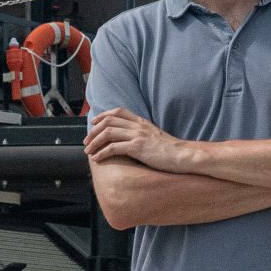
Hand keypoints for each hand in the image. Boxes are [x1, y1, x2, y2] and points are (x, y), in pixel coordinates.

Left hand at [84, 107, 198, 172]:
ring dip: (94, 142)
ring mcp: (137, 136)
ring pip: (108, 133)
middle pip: (108, 121)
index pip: (118, 112)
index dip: (103, 116)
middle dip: (94, 130)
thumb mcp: (155, 137)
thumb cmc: (171, 151)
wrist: (184, 156)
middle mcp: (138, 126)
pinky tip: (98, 159)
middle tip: (86, 141)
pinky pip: (113, 148)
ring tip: (88, 151)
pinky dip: (102, 153)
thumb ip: (142, 134)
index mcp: (142, 122)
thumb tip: (131, 140)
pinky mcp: (137, 148)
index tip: (94, 123)